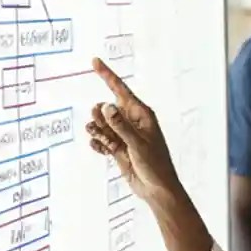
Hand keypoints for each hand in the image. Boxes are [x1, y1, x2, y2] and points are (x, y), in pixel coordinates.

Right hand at [86, 57, 180, 201]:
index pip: (120, 90)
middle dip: (99, 116)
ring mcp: (124, 134)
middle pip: (106, 108)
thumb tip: (106, 105)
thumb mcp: (138, 144)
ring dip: (97, 131)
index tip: (94, 61)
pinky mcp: (118, 147)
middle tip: (102, 128)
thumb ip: (120, 125)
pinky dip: (98, 143)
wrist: (156, 189)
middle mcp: (131, 121)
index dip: (107, 75)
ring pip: (101, 124)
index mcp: (141, 114)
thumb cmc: (155, 165)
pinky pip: (101, 139)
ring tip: (105, 142)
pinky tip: (101, 149)